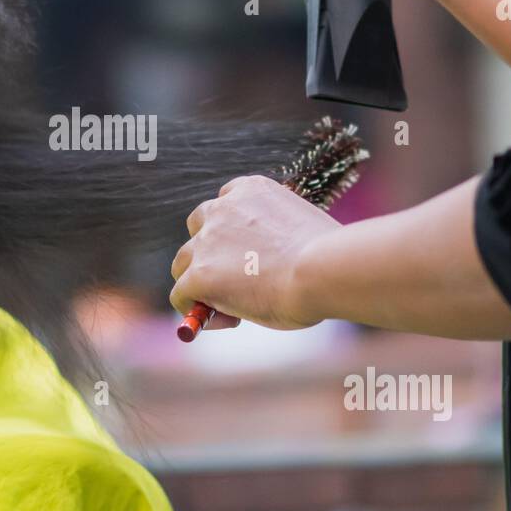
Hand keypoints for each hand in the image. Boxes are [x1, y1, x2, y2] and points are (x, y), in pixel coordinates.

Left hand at [169, 175, 338, 331]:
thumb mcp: (302, 231)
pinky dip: (195, 309)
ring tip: (229, 304)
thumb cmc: (329, 257)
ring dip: (198, 280)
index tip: (249, 255)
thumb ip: (280, 239)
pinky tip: (228, 320)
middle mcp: (223, 208)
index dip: (233, 232)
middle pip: (198, 228)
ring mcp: (207, 241)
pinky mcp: (199, 274)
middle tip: (238, 281)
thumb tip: (274, 267)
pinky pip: (181, 294)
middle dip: (210, 253)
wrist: (323, 269)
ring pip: (183, 262)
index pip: (225, 202)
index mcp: (251, 190)